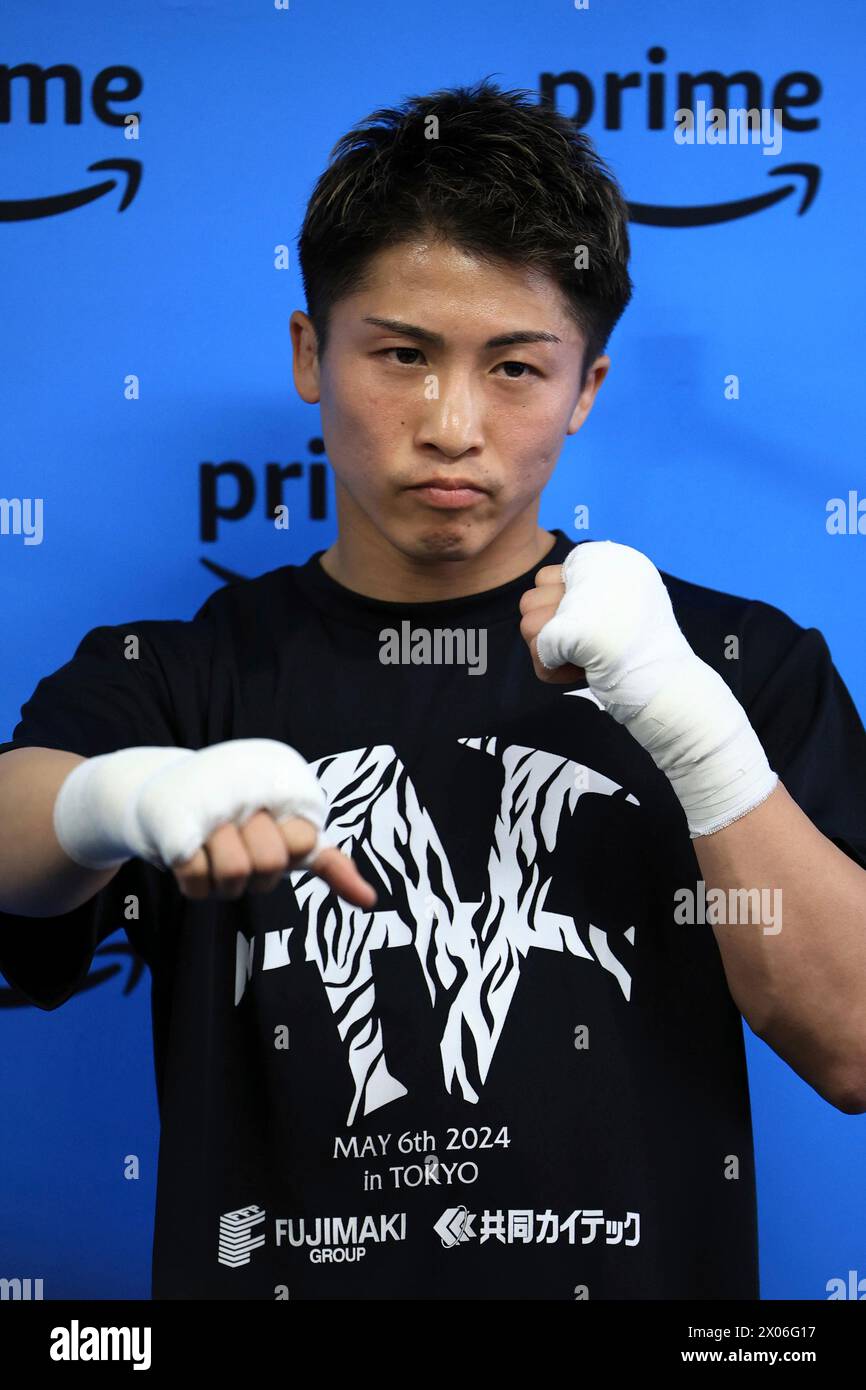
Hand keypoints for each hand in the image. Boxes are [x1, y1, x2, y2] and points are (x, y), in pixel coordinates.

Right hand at [173, 810, 375, 905]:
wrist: (162, 791)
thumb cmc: (240, 824)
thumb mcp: (289, 837)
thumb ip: (329, 862)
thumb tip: (371, 900)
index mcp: (282, 788)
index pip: (305, 844)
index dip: (288, 852)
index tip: (271, 832)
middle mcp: (249, 790)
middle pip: (270, 866)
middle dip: (255, 872)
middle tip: (238, 847)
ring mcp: (211, 806)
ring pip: (234, 876)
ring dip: (222, 881)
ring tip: (212, 852)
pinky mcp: (174, 824)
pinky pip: (196, 883)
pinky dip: (194, 885)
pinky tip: (189, 858)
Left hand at [517, 540, 776, 838]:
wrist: (671, 689)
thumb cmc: (645, 655)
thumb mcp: (621, 606)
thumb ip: (585, 595)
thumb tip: (541, 593)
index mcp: (610, 559)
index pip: (547, 578)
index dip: (560, 613)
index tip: (592, 630)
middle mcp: (598, 568)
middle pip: (531, 598)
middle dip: (547, 633)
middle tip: (585, 649)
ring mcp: (588, 597)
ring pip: (528, 623)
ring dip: (548, 653)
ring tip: (587, 659)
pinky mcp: (578, 628)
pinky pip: (540, 650)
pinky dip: (556, 670)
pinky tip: (587, 672)